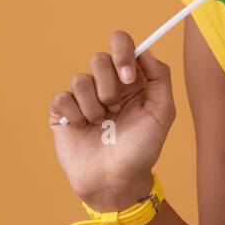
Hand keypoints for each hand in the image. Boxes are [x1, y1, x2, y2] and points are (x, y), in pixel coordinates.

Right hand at [48, 31, 175, 208]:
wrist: (116, 180)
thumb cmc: (142, 148)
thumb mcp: (163, 112)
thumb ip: (160, 77)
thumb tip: (145, 50)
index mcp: (131, 79)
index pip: (122, 44)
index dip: (123, 52)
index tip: (128, 77)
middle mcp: (107, 83)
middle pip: (99, 58)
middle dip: (109, 86)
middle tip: (116, 108)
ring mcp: (83, 96)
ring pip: (80, 79)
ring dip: (94, 106)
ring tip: (102, 124)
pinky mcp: (62, 111)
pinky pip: (62, 97)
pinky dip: (75, 115)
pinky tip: (83, 128)